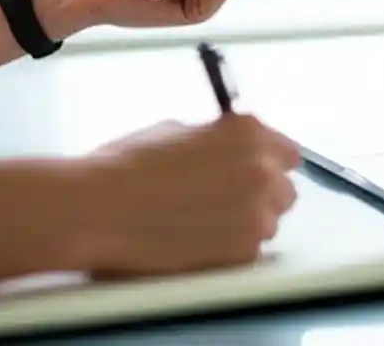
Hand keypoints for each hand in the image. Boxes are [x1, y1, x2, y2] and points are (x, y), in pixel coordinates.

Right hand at [79, 115, 300, 274]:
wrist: (97, 209)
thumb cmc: (126, 167)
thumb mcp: (176, 131)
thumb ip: (216, 140)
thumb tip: (227, 151)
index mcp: (248, 133)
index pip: (286, 152)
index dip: (266, 163)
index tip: (253, 172)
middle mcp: (261, 171)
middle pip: (284, 190)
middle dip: (260, 195)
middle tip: (223, 201)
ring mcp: (256, 214)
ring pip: (268, 222)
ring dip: (245, 223)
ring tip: (200, 222)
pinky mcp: (242, 252)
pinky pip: (249, 251)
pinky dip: (228, 248)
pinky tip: (194, 240)